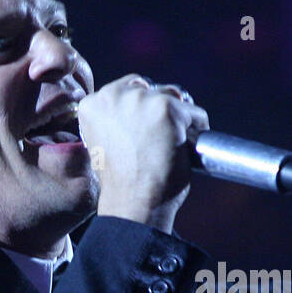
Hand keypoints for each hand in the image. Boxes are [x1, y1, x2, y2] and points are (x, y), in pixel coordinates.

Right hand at [78, 74, 209, 232]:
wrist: (133, 203)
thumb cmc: (122, 185)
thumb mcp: (106, 144)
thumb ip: (116, 121)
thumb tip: (141, 114)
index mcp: (93, 104)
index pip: (127, 89)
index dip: (141, 109)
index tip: (148, 128)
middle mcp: (114, 95)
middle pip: (151, 89)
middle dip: (161, 108)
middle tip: (165, 137)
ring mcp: (141, 100)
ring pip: (173, 98)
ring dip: (180, 117)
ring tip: (177, 142)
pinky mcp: (167, 109)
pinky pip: (195, 113)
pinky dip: (198, 128)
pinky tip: (190, 148)